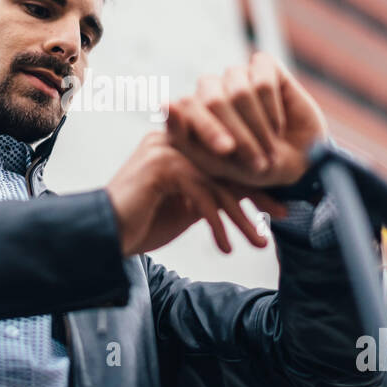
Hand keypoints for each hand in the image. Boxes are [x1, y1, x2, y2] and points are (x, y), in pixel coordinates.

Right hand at [105, 130, 291, 256]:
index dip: (257, 182)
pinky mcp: (161, 169)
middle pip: (229, 165)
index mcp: (182, 142)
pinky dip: (218, 224)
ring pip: (219, 182)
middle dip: (259, 194)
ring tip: (260, 243)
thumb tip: (248, 197)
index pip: (229, 158)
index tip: (282, 207)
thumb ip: (211, 193)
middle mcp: (175, 139)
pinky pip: (202, 195)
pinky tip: (226, 247)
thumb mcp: (186, 206)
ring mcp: (166, 151)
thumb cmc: (141, 222)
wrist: (101, 236)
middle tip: (285, 215)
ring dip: (243, 217)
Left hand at [162, 51, 329, 189]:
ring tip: (270, 151)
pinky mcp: (264, 65)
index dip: (208, 130)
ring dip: (259, 127)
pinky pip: (263, 81)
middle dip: (240, 136)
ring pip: (240, 91)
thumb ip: (186, 138)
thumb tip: (163, 102)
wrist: (299, 164)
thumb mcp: (218, 165)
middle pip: (213, 99)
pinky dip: (273, 109)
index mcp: (191, 112)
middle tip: (258, 163)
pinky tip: (279, 126)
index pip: (187, 109)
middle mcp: (211, 89)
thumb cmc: (250, 168)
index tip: (227, 150)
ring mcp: (236, 76)